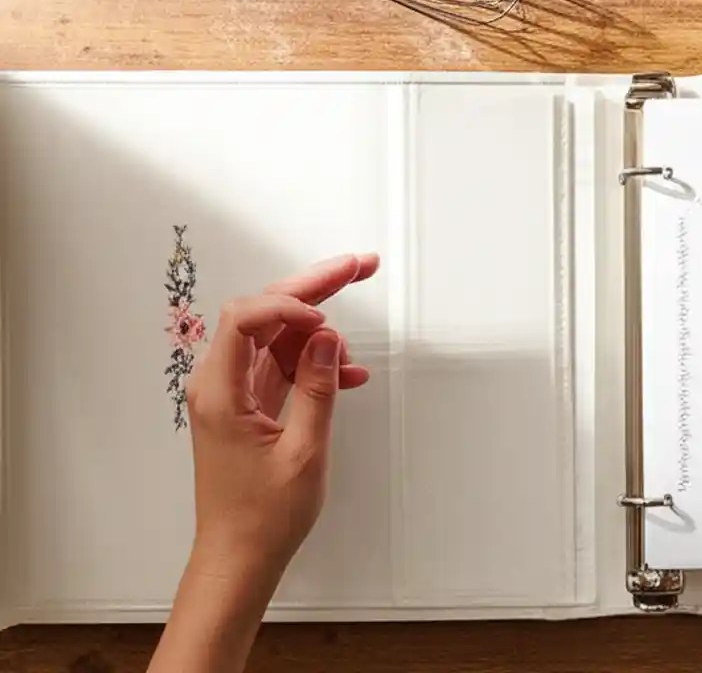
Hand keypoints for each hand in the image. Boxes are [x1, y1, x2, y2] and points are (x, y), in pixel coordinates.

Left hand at [149, 253, 378, 672]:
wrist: (239, 557)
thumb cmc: (263, 516)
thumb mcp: (304, 452)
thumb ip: (318, 388)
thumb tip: (329, 339)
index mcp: (221, 391)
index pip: (246, 318)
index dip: (289, 306)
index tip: (327, 321)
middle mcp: (221, 383)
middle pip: (263, 314)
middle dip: (312, 288)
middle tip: (359, 265)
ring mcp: (236, 393)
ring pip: (276, 336)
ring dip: (319, 330)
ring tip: (360, 335)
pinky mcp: (251, 406)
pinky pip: (283, 366)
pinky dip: (315, 363)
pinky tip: (350, 372)